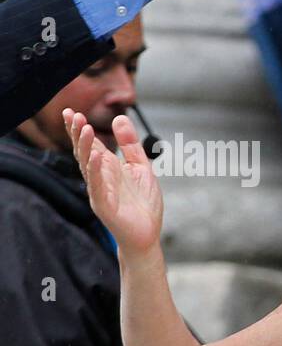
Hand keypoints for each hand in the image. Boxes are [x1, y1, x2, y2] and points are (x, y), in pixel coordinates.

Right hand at [63, 110, 163, 256]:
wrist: (147, 234)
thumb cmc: (143, 203)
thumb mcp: (141, 168)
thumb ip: (130, 145)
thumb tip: (120, 118)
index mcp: (108, 168)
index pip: (90, 144)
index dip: (79, 129)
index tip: (70, 111)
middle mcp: (100, 178)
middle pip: (84, 152)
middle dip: (78, 134)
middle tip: (72, 115)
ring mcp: (100, 191)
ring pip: (88, 167)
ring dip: (86, 148)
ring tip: (85, 128)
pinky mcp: (105, 206)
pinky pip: (98, 187)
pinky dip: (96, 171)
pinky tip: (96, 156)